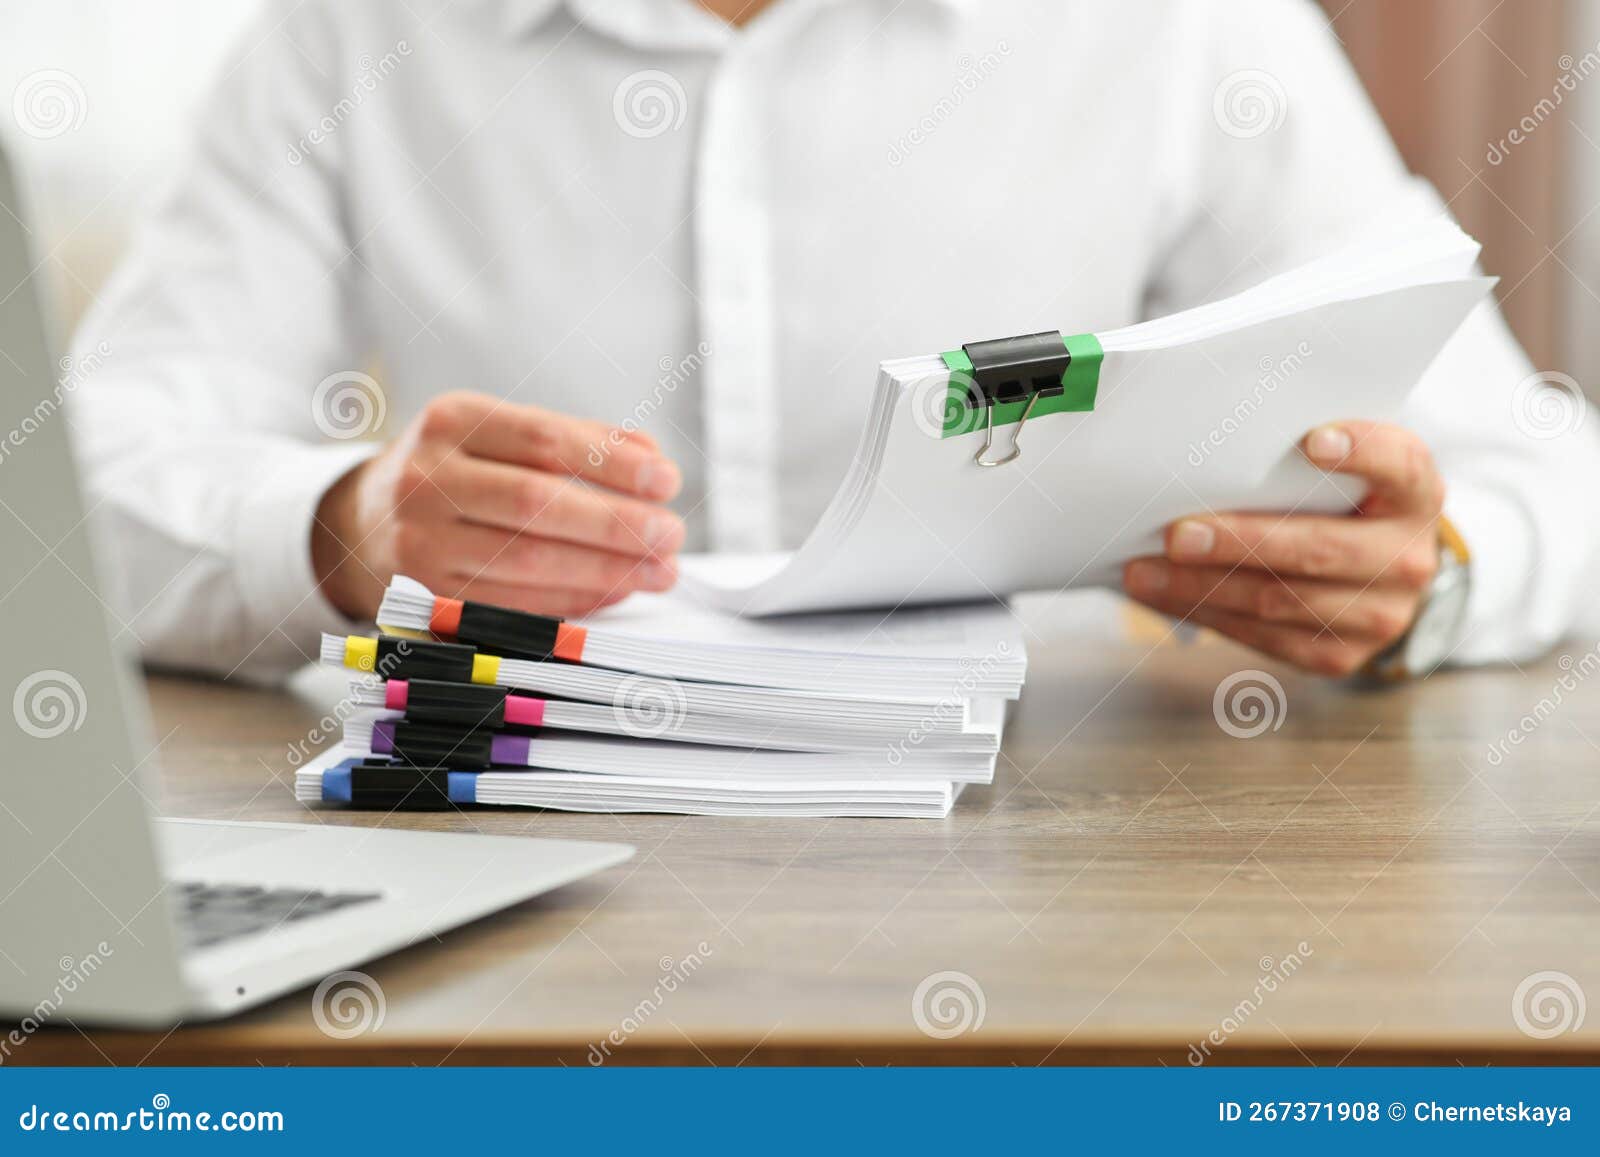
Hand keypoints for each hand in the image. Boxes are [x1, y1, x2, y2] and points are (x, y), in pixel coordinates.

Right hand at [313, 391, 684, 619]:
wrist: (363, 522)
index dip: (611, 463)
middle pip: (536, 504)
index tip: (666, 480)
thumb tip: (652, 461)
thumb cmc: (457, 472)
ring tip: (659, 570)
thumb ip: (579, 440)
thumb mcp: (501, 433)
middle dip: (616, 524)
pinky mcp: (427, 596)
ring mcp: (421, 541)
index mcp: (452, 421)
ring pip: (528, 562)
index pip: (543, 440)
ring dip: (607, 571)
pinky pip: (515, 603)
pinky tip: (616, 591)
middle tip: (671, 534)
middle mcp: (427, 479)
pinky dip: (575, 600)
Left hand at [1122, 421, 1443, 676]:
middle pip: (1318, 549)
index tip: (1312, 441)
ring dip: (1200, 587)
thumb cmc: (1342, 507)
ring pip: (1278, 602)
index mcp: (1414, 494)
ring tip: (1144, 571)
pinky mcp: (1340, 657)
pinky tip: (1164, 596)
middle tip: (1175, 535)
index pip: (1399, 463)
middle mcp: (1408, 558)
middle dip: (1238, 542)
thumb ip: (1301, 460)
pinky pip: (1263, 638)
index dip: (1360, 451)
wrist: (1378, 577)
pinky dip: (1206, 614)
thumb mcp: (1345, 474)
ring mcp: (1379, 616)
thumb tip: (1208, 452)